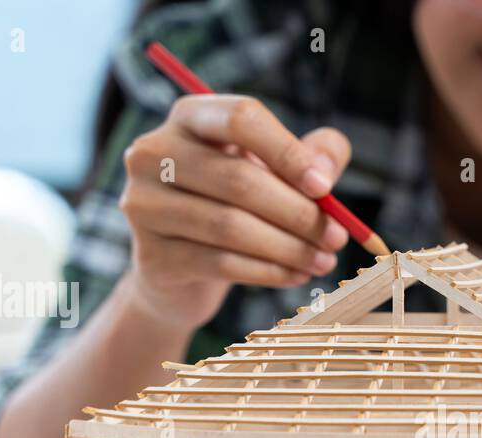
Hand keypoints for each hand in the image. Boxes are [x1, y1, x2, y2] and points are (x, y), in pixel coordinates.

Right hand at [117, 94, 352, 332]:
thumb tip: (324, 171)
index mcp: (190, 117)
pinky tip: (297, 275)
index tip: (324, 187)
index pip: (240, 119)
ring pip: (230, 227)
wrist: (182, 268)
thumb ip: (314, 155)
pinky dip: (268, 272)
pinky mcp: (152, 255)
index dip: (287, 152)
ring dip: (289, 248)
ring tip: (323, 261)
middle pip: (238, 180)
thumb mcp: (275, 169)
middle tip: (337, 238)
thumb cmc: (237, 203)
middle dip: (298, 214)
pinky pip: (221, 263)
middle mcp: (155, 154)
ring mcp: (145, 205)